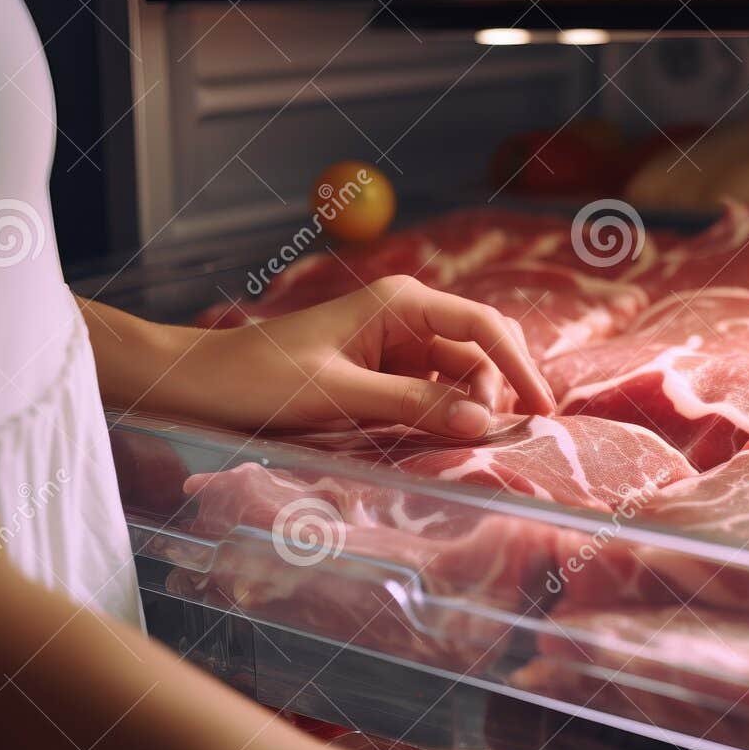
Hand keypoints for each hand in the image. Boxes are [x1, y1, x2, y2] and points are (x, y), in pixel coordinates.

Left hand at [161, 276, 555, 436]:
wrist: (203, 382)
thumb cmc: (261, 377)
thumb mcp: (339, 394)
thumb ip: (412, 405)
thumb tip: (482, 423)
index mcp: (400, 303)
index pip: (483, 328)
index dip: (520, 369)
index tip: (544, 413)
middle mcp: (406, 317)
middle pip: (479, 354)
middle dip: (496, 393)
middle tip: (494, 442)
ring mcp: (395, 346)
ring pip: (459, 377)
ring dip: (470, 409)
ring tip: (469, 446)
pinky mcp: (382, 373)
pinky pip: (431, 393)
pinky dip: (445, 415)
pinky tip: (445, 439)